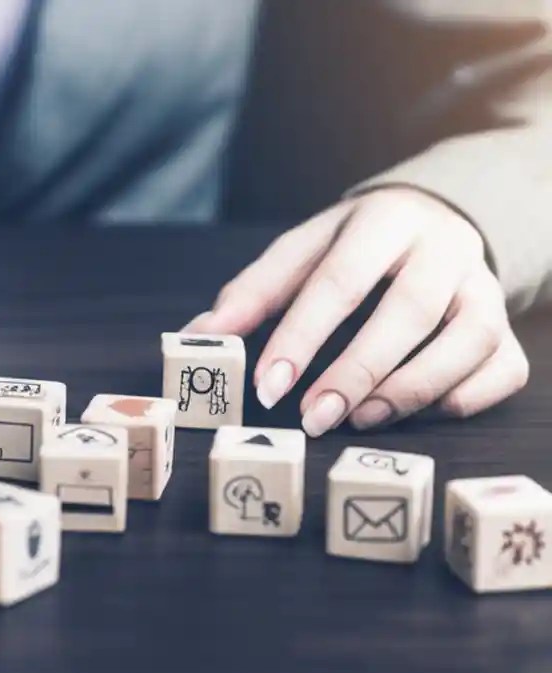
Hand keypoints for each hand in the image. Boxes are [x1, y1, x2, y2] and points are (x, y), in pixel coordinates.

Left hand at [184, 187, 528, 435]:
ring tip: (361, 420)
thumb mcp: (301, 252)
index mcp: (382, 220)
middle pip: (409, 310)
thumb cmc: (352, 248)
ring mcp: (484, 287)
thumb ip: (253, 292)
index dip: (301, 337)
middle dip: (358, 371)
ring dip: (414, 389)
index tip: (267, 387)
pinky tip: (422, 413)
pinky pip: (504, 368)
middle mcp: (443, 248)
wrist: (433, 221)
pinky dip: (466, 397)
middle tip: (314, 418)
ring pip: (469, 339)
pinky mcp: (506, 326)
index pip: (339, 281)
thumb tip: (198, 335)